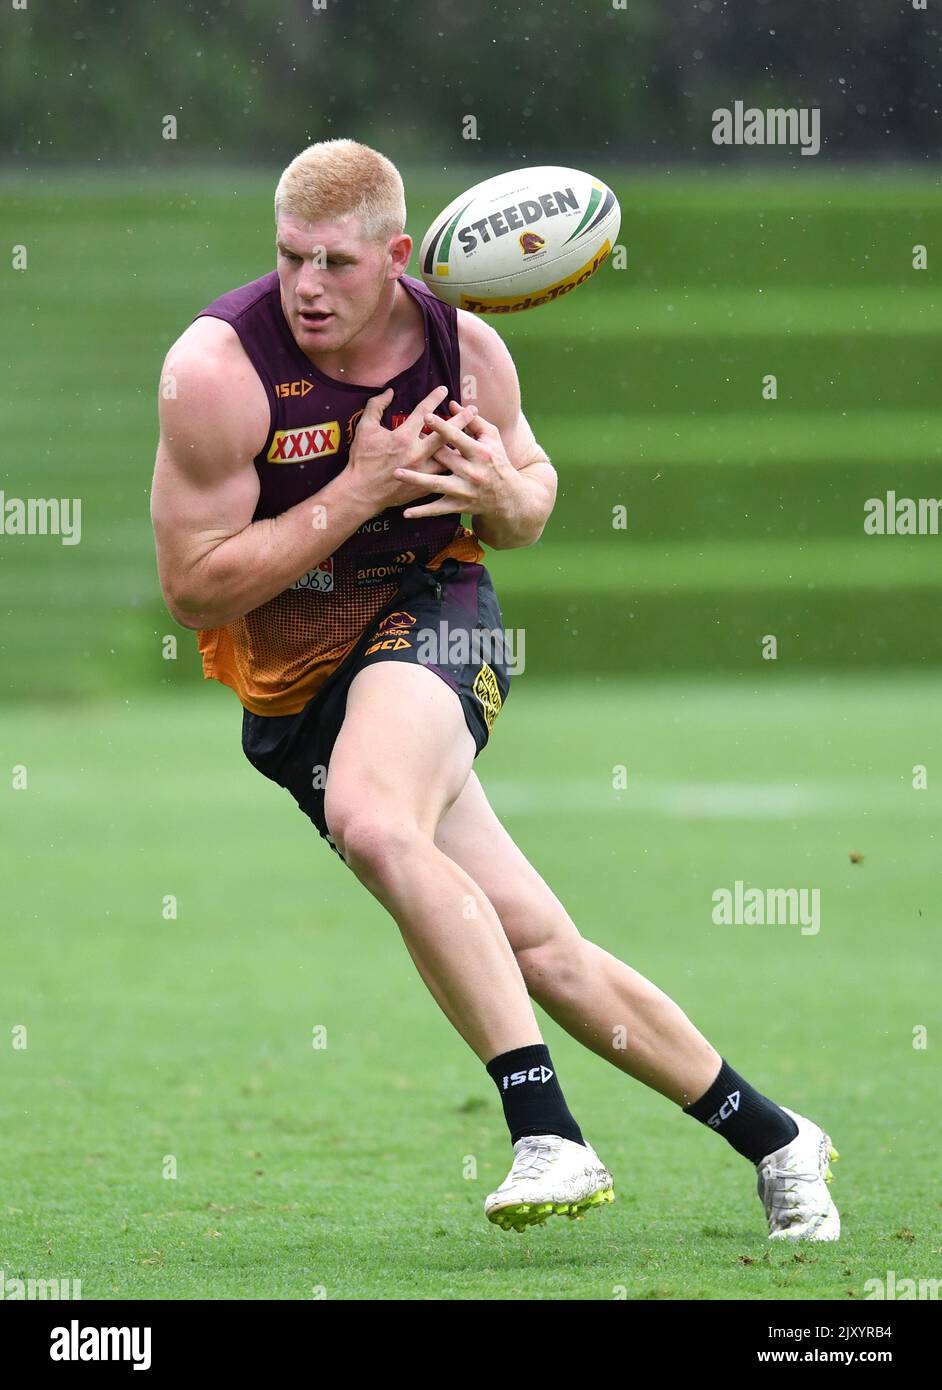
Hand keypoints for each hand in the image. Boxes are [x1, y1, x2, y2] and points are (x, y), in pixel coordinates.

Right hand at [344, 385, 477, 515]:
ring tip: (473, 436)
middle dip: (461, 419)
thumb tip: (388, 391)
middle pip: (446, 433)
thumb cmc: (362, 459)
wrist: (362, 493)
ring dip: (461, 445)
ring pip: (449, 456)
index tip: (444, 389)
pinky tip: (462, 458)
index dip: (434, 398)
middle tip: (473, 409)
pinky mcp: (424, 485)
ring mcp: (423, 471)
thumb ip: (376, 407)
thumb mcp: (364, 429)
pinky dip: (453, 465)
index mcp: (403, 437)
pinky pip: (443, 473)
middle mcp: (417, 453)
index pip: (423, 412)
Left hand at [393, 403, 518, 519]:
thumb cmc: (496, 460)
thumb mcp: (491, 438)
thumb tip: (451, 404)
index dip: (442, 427)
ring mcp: (464, 491)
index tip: (426, 415)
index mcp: (480, 453)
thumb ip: (473, 421)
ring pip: (437, 484)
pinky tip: (406, 513)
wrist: (508, 497)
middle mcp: (472, 472)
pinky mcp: (458, 505)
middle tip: (402, 442)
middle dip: (424, 450)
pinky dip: (422, 512)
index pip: (458, 437)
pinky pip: (437, 510)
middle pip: (444, 458)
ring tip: (397, 474)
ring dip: (416, 480)